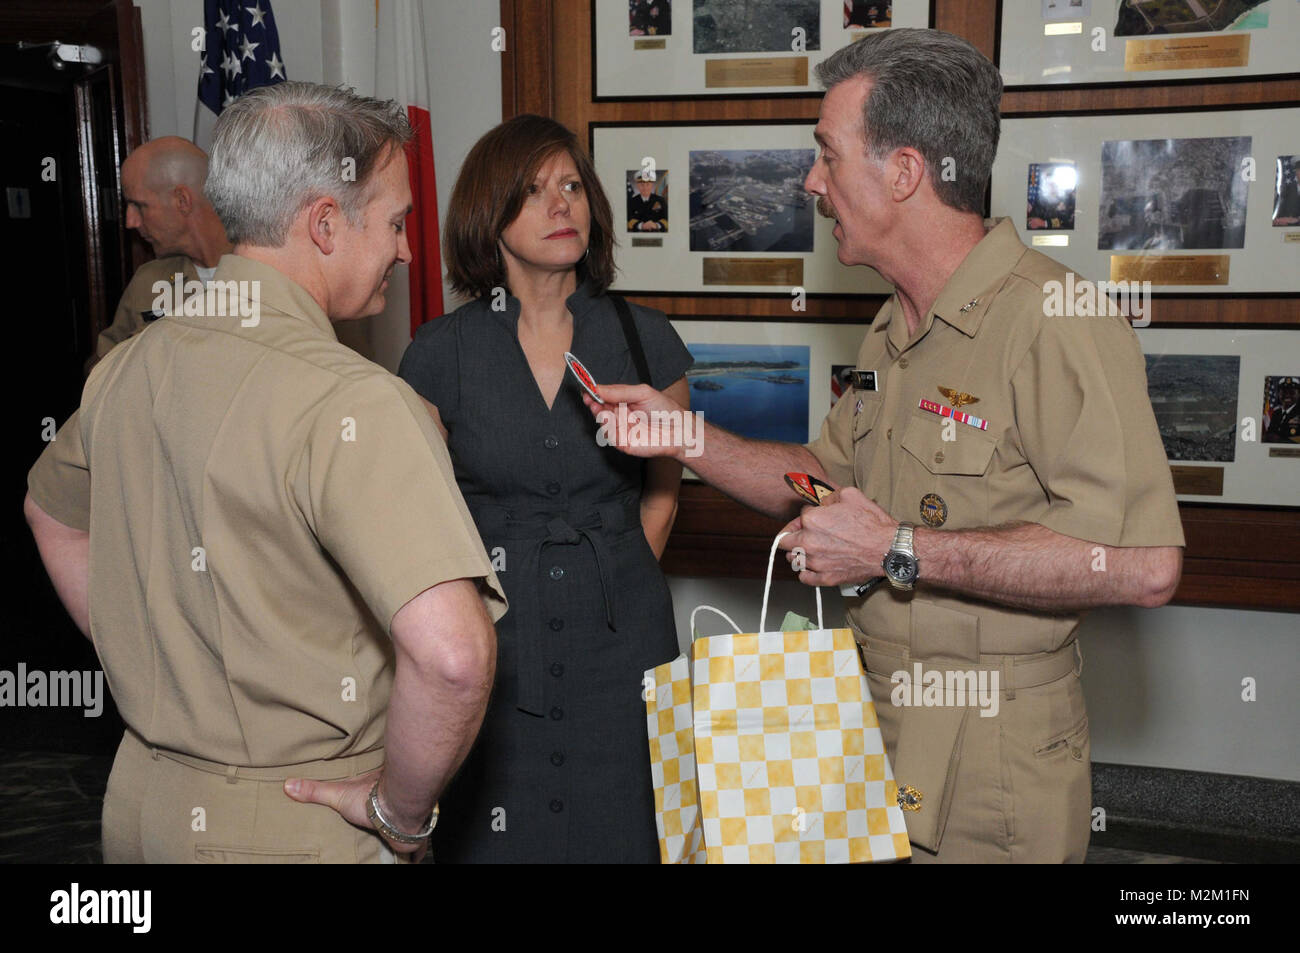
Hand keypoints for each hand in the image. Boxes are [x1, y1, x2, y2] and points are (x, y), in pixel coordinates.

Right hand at [284, 769, 427, 861]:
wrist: (397, 808)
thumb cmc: (370, 798)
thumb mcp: (337, 793)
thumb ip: (315, 791)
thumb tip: (287, 785)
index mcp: (380, 797)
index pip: (378, 802)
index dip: (375, 807)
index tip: (371, 812)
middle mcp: (397, 810)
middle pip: (394, 819)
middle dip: (389, 827)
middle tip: (380, 836)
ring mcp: (407, 826)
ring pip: (407, 835)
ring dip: (402, 841)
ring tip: (391, 850)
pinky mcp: (413, 842)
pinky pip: (416, 852)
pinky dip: (412, 857)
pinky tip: (408, 863)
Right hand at [582, 382, 691, 461]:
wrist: (679, 430)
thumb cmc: (665, 410)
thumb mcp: (642, 393)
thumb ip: (619, 391)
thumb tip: (598, 388)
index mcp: (624, 402)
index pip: (604, 397)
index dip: (594, 393)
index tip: (586, 389)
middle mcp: (621, 416)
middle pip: (600, 410)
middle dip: (593, 404)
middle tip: (589, 398)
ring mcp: (622, 430)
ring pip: (603, 423)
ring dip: (600, 416)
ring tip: (601, 408)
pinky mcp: (624, 444)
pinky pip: (611, 437)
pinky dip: (609, 429)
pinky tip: (612, 422)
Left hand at [777, 486, 896, 586]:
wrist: (889, 549)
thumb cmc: (872, 523)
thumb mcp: (850, 495)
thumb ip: (828, 497)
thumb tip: (821, 503)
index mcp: (812, 520)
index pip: (798, 517)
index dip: (807, 515)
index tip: (815, 518)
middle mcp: (809, 543)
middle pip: (785, 541)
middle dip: (794, 535)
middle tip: (805, 534)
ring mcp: (816, 562)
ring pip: (793, 560)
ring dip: (799, 554)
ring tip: (811, 550)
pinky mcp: (825, 578)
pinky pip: (804, 577)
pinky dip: (806, 572)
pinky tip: (814, 566)